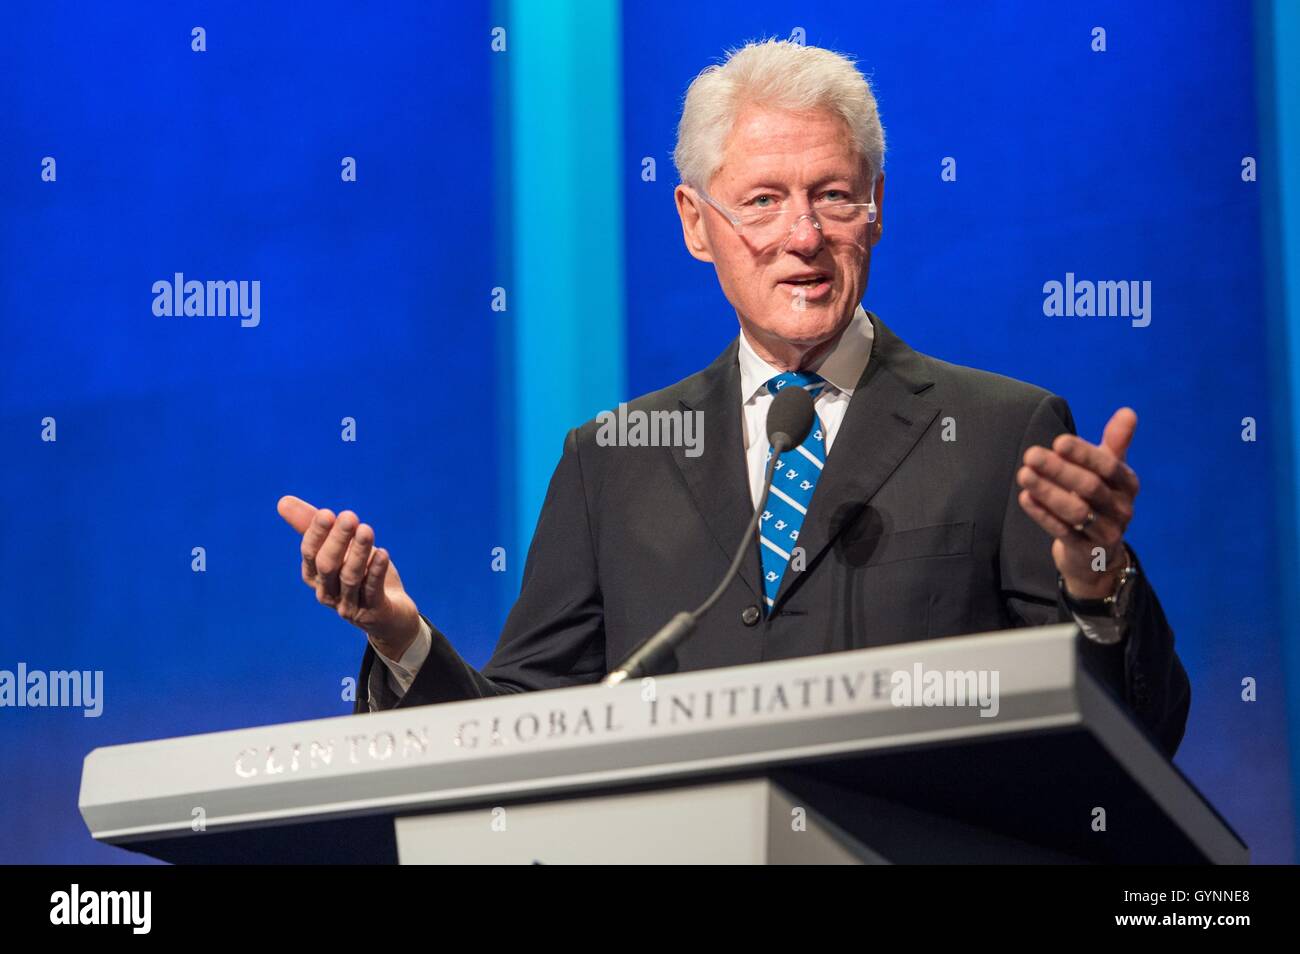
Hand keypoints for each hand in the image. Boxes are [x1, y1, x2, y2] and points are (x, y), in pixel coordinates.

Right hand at [276, 495, 421, 660]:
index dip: (316, 534)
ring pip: (350, 578)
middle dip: (337, 540)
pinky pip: (372, 591)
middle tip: (350, 516)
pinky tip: (384, 554)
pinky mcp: (372, 613)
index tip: (326, 513)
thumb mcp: (340, 548)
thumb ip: (313, 526)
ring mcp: (348, 605)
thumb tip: (282, 501)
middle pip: (327, 566)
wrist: (391, 612)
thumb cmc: (360, 575)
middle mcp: (327, 592)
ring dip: (358, 553)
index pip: (310, 554)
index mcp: (314, 576)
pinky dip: (376, 572)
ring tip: (367, 530)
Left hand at [1016, 408, 1139, 599]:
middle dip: (1059, 470)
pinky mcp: (1085, 551)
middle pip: (1091, 488)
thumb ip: (1116, 442)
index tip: (1058, 441)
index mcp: (1128, 485)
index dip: (1084, 454)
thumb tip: (1128, 411)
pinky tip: (1024, 498)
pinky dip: (1042, 514)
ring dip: (1047, 491)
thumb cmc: (1099, 498)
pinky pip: (1062, 532)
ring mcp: (1105, 533)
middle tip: (1030, 454)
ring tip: (1023, 474)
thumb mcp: (1109, 471)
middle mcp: (1122, 509)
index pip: (1109, 467)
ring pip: (1076, 512)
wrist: (1097, 551)